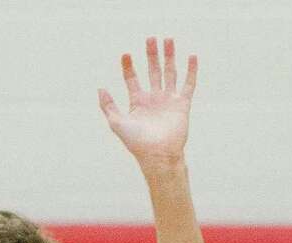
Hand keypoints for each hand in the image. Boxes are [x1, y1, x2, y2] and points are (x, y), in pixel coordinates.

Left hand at [99, 37, 196, 169]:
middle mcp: (153, 99)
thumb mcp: (117, 123)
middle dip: (151, 55)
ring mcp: (168, 100)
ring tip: (168, 40)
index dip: (128, 67)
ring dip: (169, 56)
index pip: (132, 79)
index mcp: (138, 103)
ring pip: (169, 72)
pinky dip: (191, 71)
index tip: (125, 54)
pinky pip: (188, 84)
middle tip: (150, 39)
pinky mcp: (182, 104)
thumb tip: (100, 88)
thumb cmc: (136, 142)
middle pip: (152, 71)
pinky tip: (191, 56)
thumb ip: (108, 106)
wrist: (158, 155)